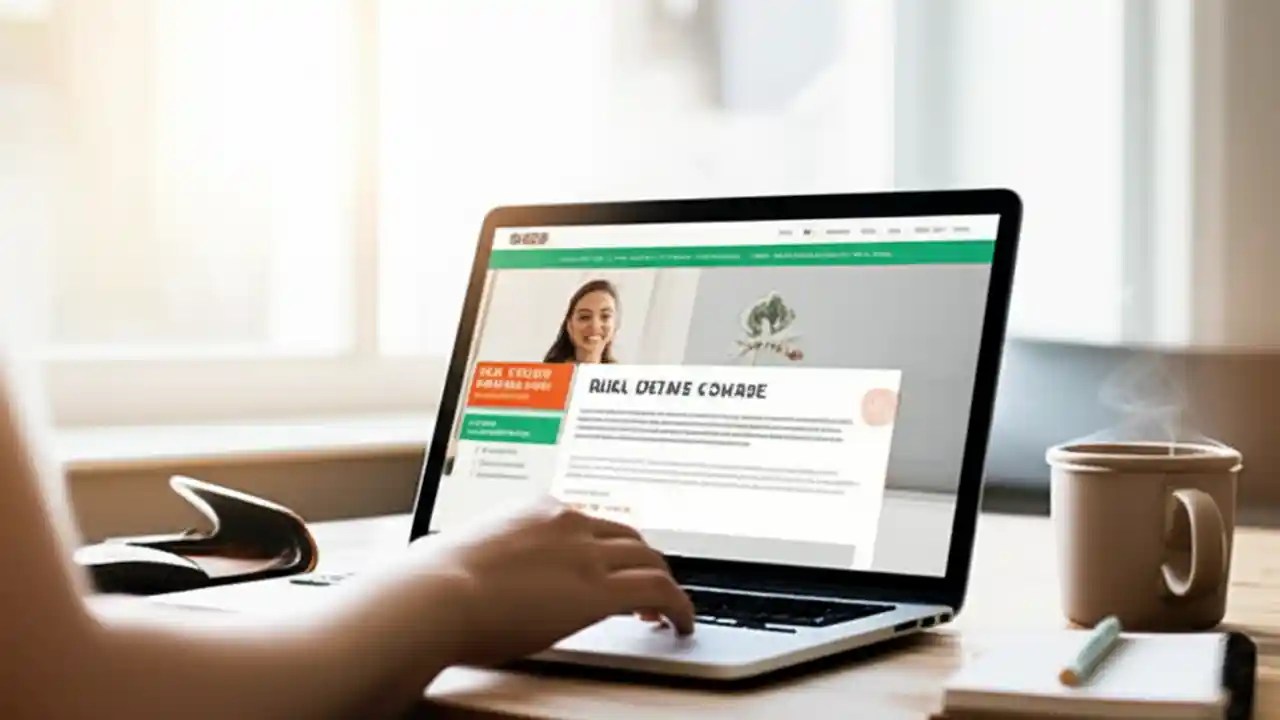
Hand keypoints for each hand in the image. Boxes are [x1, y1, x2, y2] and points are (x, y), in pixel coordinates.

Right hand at [406, 497, 693, 666]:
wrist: (432, 595)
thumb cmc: (430, 582)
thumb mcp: (460, 552)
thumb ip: (478, 555)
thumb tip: (455, 566)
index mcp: (535, 508)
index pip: (589, 521)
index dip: (607, 546)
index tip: (608, 565)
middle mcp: (566, 521)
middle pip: (627, 535)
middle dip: (642, 561)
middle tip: (646, 588)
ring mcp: (585, 552)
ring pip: (650, 559)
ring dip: (664, 584)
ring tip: (667, 610)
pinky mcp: (599, 588)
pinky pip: (660, 591)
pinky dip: (680, 606)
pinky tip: (680, 623)